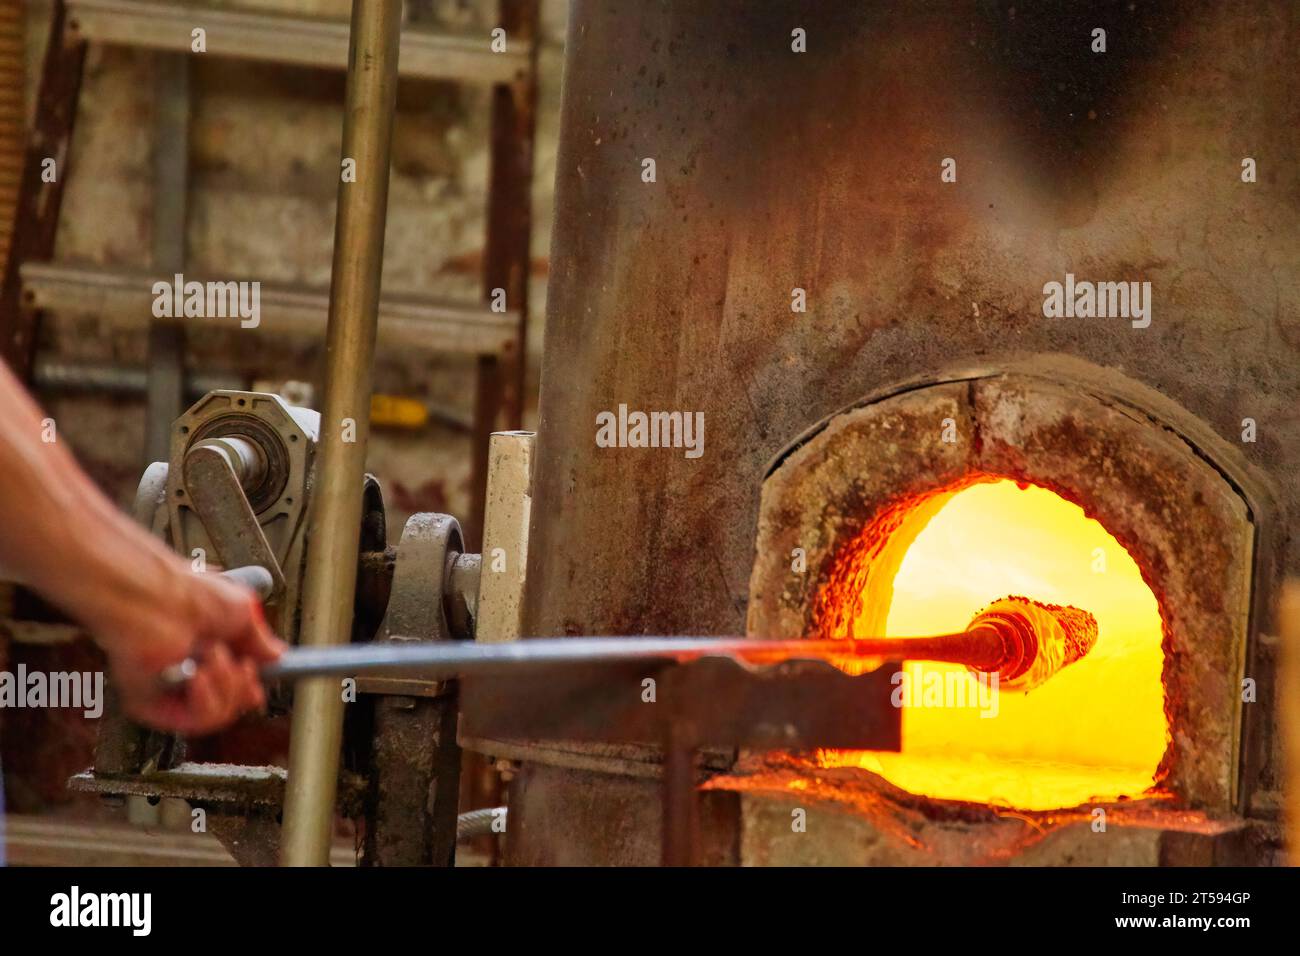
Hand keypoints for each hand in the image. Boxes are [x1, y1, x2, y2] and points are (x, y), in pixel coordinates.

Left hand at [99, 568, 285, 734]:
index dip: (254, 683)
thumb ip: (260, 639)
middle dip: (244, 687)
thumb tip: (275, 655)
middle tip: (244, 667)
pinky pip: (192, 721)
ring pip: (217, 715)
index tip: (267, 676)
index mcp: (207, 646)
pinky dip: (205, 702)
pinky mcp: (152, 703)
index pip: (237, 679)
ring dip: (226, 689)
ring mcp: (170, 688)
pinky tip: (200, 676)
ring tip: (215, 660)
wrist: (158, 602)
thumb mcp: (244, 611)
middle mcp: (188, 668)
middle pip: (232, 702)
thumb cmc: (188, 595)